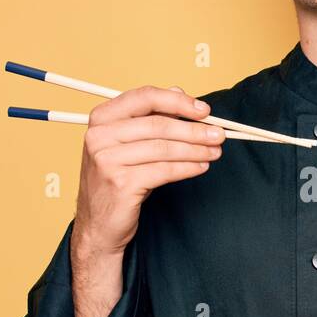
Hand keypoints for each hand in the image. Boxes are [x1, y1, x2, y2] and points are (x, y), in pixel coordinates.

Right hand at [73, 86, 223, 256]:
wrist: (98, 225)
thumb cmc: (117, 180)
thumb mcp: (127, 144)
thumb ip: (149, 117)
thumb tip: (178, 91)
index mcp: (101, 118)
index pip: (144, 98)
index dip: (178, 102)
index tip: (204, 110)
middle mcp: (99, 136)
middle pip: (158, 125)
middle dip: (194, 130)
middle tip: (218, 134)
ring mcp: (107, 161)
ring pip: (163, 148)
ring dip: (195, 149)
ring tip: (214, 152)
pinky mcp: (121, 184)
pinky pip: (164, 171)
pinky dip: (187, 167)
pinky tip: (201, 166)